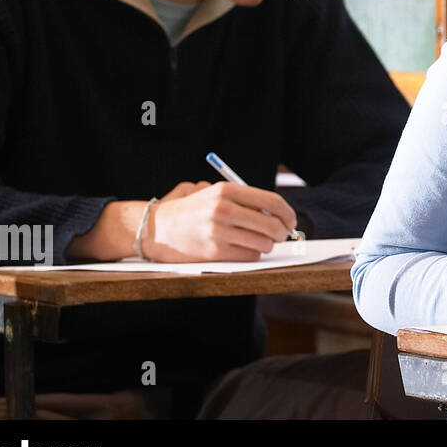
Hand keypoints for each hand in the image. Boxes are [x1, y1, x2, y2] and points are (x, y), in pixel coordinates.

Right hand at [143, 182, 297, 261]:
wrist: (155, 228)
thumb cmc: (189, 210)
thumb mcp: (213, 192)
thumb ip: (242, 198)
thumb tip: (275, 211)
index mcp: (226, 190)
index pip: (271, 202)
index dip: (287, 213)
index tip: (291, 221)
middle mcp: (223, 209)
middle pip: (271, 225)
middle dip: (282, 232)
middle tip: (282, 235)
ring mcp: (218, 232)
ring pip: (263, 243)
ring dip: (267, 245)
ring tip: (261, 242)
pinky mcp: (214, 252)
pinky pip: (249, 255)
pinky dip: (253, 254)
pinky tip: (245, 249)